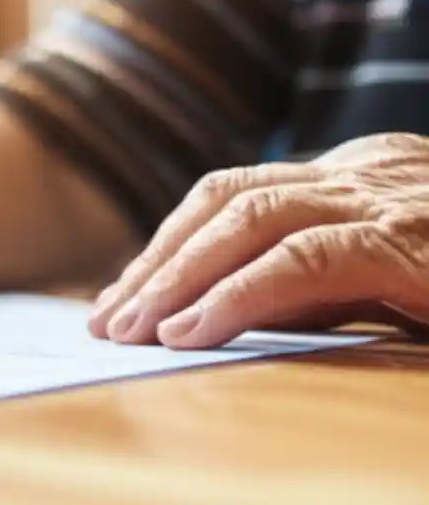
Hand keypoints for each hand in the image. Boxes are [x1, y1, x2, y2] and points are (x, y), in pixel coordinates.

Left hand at [88, 133, 428, 348]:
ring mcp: (383, 203)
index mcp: (351, 177)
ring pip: (253, 218)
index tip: (121, 295)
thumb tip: (209, 311)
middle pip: (227, 202)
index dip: (169, 243)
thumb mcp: (383, 280)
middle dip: (158, 263)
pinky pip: (307, 260)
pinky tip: (195, 329)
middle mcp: (360, 175)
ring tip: (132, 330)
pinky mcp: (408, 246)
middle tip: (105, 320)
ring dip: (180, 275)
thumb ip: (305, 287)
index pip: (234, 196)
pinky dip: (240, 294)